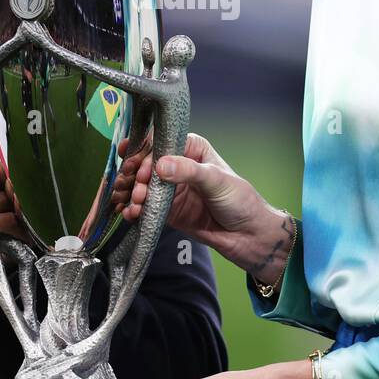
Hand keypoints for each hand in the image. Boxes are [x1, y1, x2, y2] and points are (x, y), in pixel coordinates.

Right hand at [112, 132, 294, 281]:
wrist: (248, 236)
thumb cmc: (240, 200)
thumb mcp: (217, 180)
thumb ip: (189, 172)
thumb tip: (161, 165)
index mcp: (191, 149)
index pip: (161, 143)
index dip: (145, 151)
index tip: (134, 163)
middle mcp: (177, 165)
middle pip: (146, 164)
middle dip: (134, 174)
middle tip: (131, 186)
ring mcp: (170, 188)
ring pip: (141, 186)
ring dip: (131, 192)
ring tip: (132, 202)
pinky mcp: (166, 210)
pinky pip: (145, 207)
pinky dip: (134, 209)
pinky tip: (131, 213)